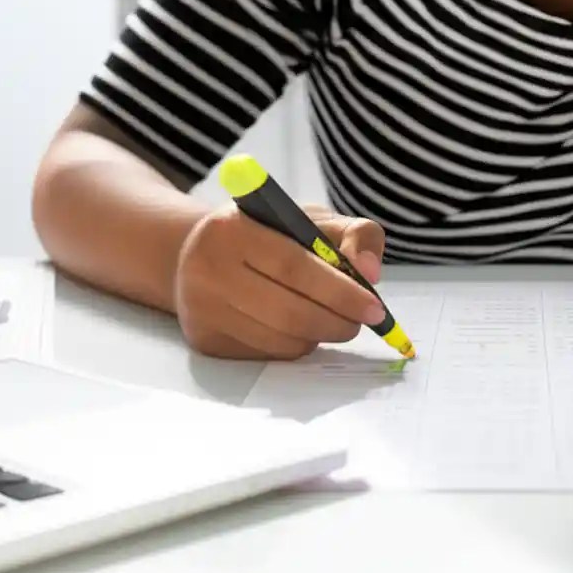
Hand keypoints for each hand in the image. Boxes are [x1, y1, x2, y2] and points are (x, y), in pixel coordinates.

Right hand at [174, 203, 386, 359]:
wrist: (196, 254)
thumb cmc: (266, 233)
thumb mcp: (309, 218)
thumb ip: (351, 234)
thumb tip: (370, 272)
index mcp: (231, 228)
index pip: (294, 267)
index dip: (340, 292)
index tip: (375, 308)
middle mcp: (206, 270)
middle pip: (288, 313)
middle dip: (337, 322)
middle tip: (362, 321)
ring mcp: (202, 311)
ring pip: (281, 341)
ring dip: (318, 335)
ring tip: (329, 318)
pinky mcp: (206, 342)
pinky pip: (268, 355)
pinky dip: (295, 345)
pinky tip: (296, 326)